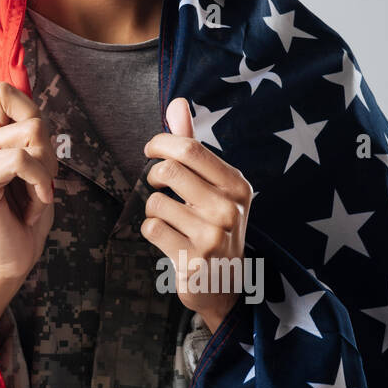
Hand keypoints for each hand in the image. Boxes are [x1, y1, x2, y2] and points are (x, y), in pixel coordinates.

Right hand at [0, 82, 59, 338]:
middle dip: (49, 154)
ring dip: (45, 171)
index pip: (5, 92)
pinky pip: (21, 160)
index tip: (36, 152)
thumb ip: (31, 132)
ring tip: (33, 194)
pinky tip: (35, 203)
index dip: (32, 114)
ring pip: (30, 136)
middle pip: (31, 118)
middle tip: (37, 183)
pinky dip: (39, 182)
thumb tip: (34, 112)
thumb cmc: (26, 213)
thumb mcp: (37, 164)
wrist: (13, 258)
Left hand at [142, 97, 252, 333]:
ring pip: (156, 202)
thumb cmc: (214, 224)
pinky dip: (152, 230)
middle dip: (154, 175)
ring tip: (171, 219)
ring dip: (154, 208)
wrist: (225, 284)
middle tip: (158, 185)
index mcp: (236, 184)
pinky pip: (151, 228)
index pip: (189, 148)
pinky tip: (169, 239)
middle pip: (169, 171)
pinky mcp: (193, 259)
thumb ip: (192, 144)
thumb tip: (177, 102)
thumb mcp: (212, 184)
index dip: (160, 143)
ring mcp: (213, 236)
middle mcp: (229, 208)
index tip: (152, 150)